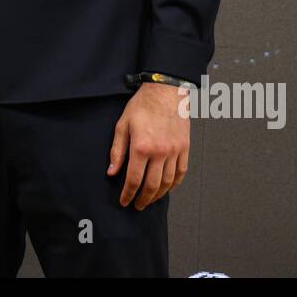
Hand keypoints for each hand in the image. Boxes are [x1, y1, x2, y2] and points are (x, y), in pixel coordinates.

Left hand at [107, 81, 189, 209]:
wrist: (166, 90)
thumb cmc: (143, 105)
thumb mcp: (122, 125)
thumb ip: (117, 151)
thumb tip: (111, 172)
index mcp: (141, 147)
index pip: (133, 179)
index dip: (128, 194)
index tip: (124, 201)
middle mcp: (160, 152)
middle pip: (151, 186)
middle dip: (143, 199)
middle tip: (137, 205)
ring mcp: (174, 151)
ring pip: (167, 182)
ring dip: (158, 195)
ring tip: (150, 200)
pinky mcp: (184, 148)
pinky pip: (181, 172)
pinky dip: (174, 184)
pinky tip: (168, 188)